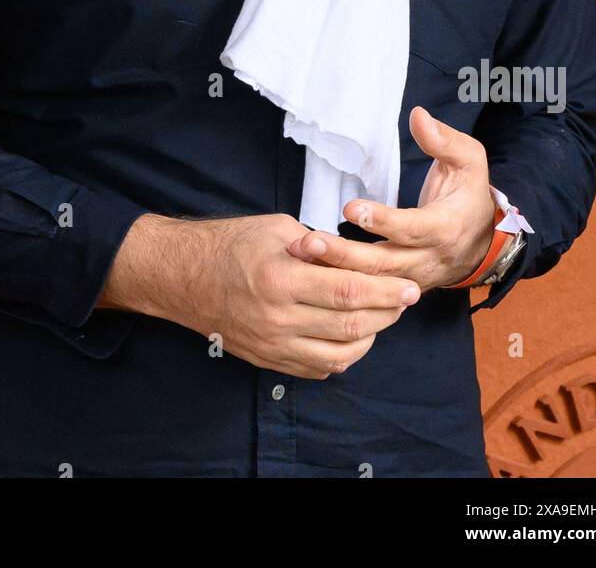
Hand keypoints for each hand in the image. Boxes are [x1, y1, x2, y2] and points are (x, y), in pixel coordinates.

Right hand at [98, 210, 419, 379]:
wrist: (184, 277)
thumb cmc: (230, 244)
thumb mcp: (276, 227)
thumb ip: (317, 244)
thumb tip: (355, 256)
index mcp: (281, 278)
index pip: (348, 291)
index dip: (386, 291)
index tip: (411, 286)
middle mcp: (278, 318)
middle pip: (351, 326)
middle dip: (387, 313)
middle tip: (407, 298)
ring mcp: (273, 345)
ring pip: (340, 354)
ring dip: (371, 337)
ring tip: (384, 315)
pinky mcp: (269, 360)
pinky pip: (318, 368)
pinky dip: (345, 355)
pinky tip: (355, 335)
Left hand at [285, 106, 497, 292]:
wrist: (481, 245)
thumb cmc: (470, 195)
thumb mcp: (470, 162)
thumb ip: (444, 140)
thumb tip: (417, 116)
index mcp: (445, 227)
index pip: (411, 228)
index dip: (382, 221)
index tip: (350, 208)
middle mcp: (427, 258)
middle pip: (384, 264)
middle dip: (345, 255)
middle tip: (309, 240)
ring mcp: (412, 278)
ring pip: (372, 281)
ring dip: (335, 269)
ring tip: (301, 252)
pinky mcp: (397, 287)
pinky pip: (368, 290)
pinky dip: (340, 281)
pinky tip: (309, 268)